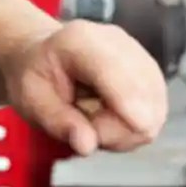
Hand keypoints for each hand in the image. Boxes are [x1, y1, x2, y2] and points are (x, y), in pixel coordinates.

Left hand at [2, 20, 166, 154]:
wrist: (50, 56)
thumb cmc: (38, 75)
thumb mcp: (30, 99)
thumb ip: (57, 121)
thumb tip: (86, 145)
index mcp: (81, 41)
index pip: (114, 71)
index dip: (130, 101)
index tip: (138, 128)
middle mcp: (120, 44)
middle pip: (140, 100)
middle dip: (112, 129)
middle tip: (80, 126)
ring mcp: (142, 58)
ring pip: (153, 113)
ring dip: (123, 131)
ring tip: (91, 119)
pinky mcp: (155, 77)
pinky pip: (155, 115)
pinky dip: (132, 126)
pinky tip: (108, 116)